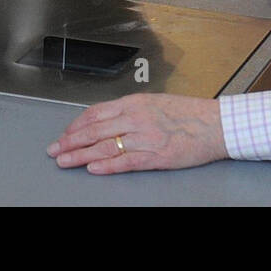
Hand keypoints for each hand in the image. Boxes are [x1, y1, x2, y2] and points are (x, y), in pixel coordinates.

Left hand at [47, 94, 227, 173]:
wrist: (215, 123)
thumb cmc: (188, 113)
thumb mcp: (154, 102)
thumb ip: (131, 110)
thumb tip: (108, 119)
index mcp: (134, 103)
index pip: (96, 113)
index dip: (76, 124)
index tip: (65, 133)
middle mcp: (136, 118)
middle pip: (95, 130)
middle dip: (71, 140)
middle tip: (54, 149)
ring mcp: (145, 137)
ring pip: (105, 146)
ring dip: (81, 154)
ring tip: (65, 161)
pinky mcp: (156, 155)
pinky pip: (126, 161)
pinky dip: (107, 164)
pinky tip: (93, 168)